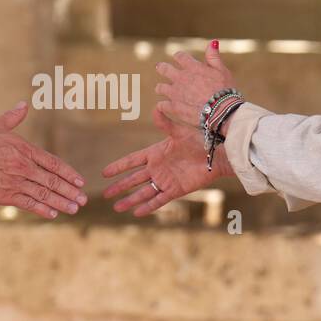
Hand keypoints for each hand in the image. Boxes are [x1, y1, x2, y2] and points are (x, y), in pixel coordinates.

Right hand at [0, 101, 86, 219]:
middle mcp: (24, 166)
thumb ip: (13, 117)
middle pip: (52, 180)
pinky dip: (42, 209)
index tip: (80, 181)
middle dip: (70, 190)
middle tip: (83, 199)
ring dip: (62, 202)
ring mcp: (16, 182)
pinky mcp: (7, 195)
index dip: (68, 173)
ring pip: (44, 193)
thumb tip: (24, 105)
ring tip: (75, 208)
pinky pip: (29, 203)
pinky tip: (54, 213)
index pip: (53, 163)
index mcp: (25, 150)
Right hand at [101, 108, 230, 216]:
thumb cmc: (199, 140)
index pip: (132, 161)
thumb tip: (156, 107)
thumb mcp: (179, 132)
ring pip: (143, 192)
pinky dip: (148, 207)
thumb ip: (166, 122)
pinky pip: (159, 200)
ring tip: (116, 207)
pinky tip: (136, 213)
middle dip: (119, 186)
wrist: (216, 156)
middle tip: (105, 194)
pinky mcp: (175, 190)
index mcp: (155, 153)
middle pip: (134, 180)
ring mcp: (165, 180)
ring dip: (130, 200)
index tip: (105, 173)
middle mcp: (157, 168)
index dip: (118, 167)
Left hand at [155, 40, 235, 130]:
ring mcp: (175, 93)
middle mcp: (181, 78)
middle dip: (162, 68)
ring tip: (163, 90)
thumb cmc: (225, 91)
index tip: (179, 59)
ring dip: (162, 88)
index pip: (179, 56)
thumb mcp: (222, 71)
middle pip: (163, 68)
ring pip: (160, 88)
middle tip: (162, 69)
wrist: (222, 111)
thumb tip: (212, 42)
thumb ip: (213, 57)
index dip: (179, 57)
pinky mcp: (174, 108)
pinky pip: (162, 105)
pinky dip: (164, 106)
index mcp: (192, 67)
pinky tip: (167, 107)